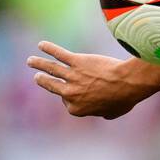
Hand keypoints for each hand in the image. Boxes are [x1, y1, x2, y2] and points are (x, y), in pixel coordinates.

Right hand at [26, 41, 158, 118]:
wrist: (128, 83)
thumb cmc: (124, 99)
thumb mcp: (113, 113)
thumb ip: (103, 114)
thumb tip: (104, 115)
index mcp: (76, 109)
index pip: (67, 102)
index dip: (72, 98)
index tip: (80, 94)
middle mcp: (71, 93)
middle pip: (52, 86)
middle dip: (43, 81)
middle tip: (37, 77)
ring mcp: (72, 77)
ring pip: (51, 69)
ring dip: (38, 64)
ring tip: (31, 61)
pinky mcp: (77, 61)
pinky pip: (59, 54)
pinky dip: (49, 48)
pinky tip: (42, 45)